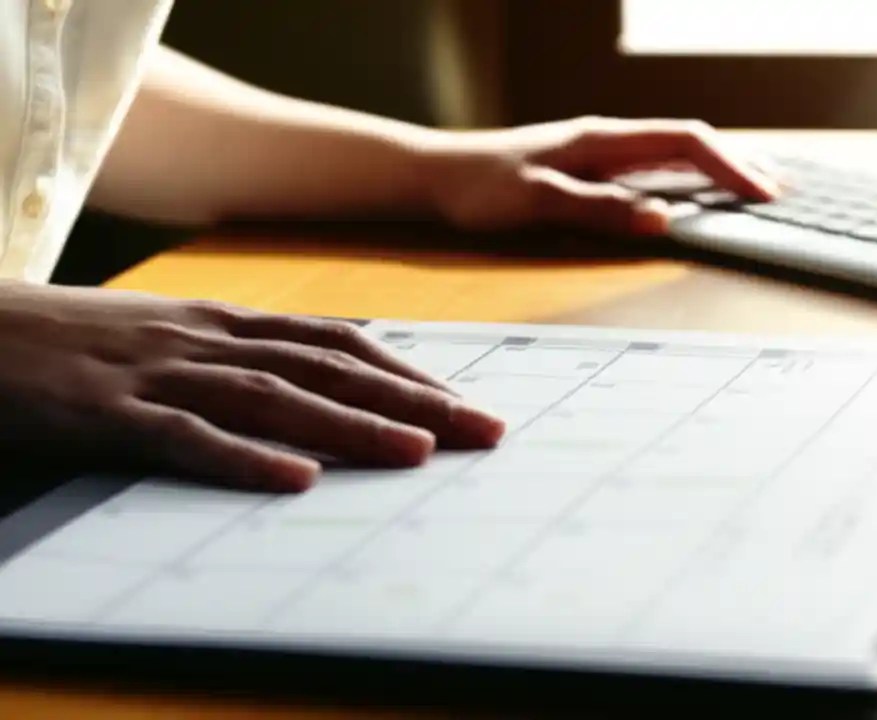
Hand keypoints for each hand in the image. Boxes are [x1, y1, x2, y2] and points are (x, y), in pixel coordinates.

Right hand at [0, 283, 504, 491]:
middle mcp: (206, 338)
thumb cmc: (76, 342)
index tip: (465, 403)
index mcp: (225, 321)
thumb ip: (237, 363)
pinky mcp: (104, 412)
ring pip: (271, 398)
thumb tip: (313, 402)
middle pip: (327, 368)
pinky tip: (295, 479)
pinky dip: (242, 458)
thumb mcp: (169, 340)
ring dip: (350, 426)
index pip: (337, 342)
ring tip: (418, 453)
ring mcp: (157, 372)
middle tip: (481, 432)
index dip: (407, 371)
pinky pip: (183, 437)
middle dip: (412, 400)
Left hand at [422, 116, 780, 235]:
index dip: (730, 167)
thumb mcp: (537, 203)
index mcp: (602, 140)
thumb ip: (599, 210)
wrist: (431, 175)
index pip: (686, 142)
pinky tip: (695, 195)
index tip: (764, 195)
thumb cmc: (476, 189)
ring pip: (674, 154)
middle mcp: (607, 140)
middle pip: (690, 142)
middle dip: (738, 164)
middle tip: (780, 192)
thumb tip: (664, 219)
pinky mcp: (588, 168)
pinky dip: (687, 179)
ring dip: (717, 169)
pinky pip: (652, 168)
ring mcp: (599, 153)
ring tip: (755, 189)